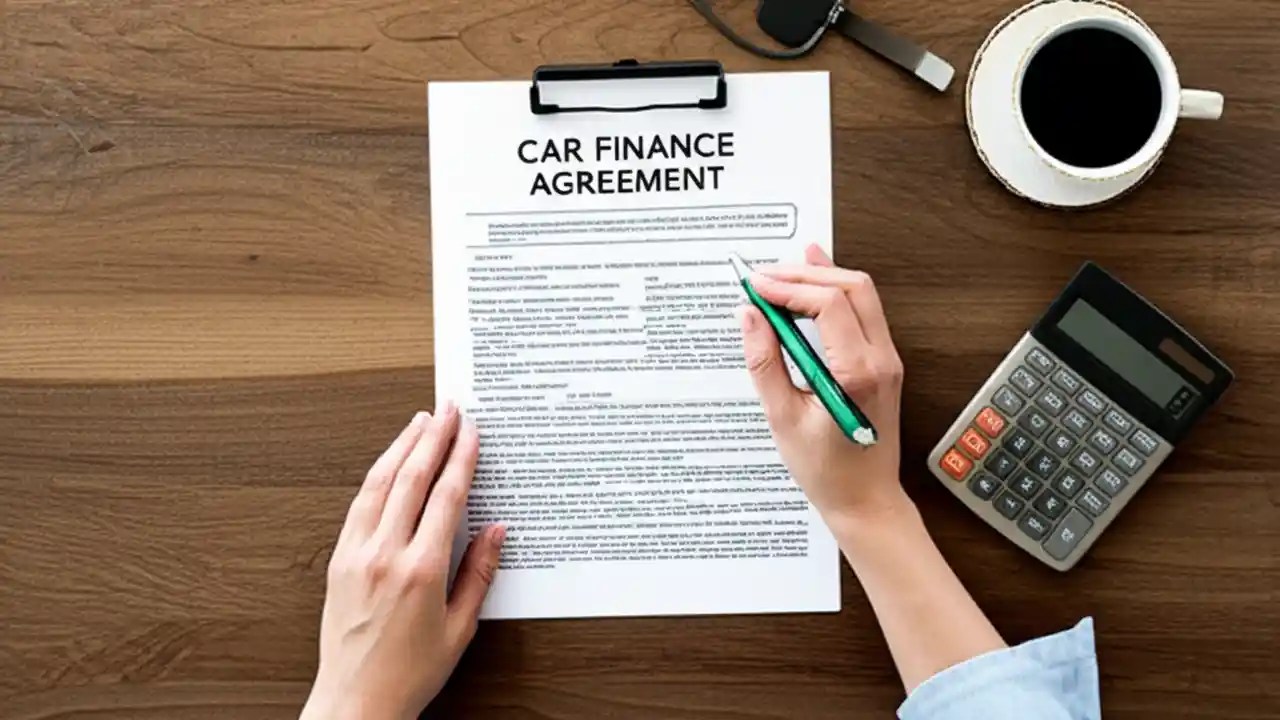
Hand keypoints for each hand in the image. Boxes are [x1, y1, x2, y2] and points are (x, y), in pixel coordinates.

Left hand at [301, 402, 504, 719]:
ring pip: (378, 484)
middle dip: (433, 437)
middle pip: (411, 478)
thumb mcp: (460, 628)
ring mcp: (356, 555)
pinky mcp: (337, 561)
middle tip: (448, 409)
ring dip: (400, 447)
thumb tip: (496, 531)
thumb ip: (479, 573)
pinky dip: (376, 476)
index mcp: (421, 571)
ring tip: (419, 422)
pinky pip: (358, 505)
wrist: (355, 703)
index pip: (446, 497)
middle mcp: (385, 555)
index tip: (472, 432)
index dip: (461, 458)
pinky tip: (388, 463)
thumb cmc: (409, 674)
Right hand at [738, 244, 908, 526]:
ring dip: (822, 278)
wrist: (865, 500)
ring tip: (784, 271)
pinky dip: (836, 293)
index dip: (789, 287)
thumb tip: (750, 318)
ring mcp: (888, 360)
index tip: (756, 286)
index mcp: (858, 374)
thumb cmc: (828, 471)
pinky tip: (814, 285)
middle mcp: (882, 361)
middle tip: (765, 275)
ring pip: (862, 294)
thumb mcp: (783, 417)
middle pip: (851, 288)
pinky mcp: (884, 363)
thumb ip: (765, 362)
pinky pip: (865, 313)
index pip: (828, 305)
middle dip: (805, 274)